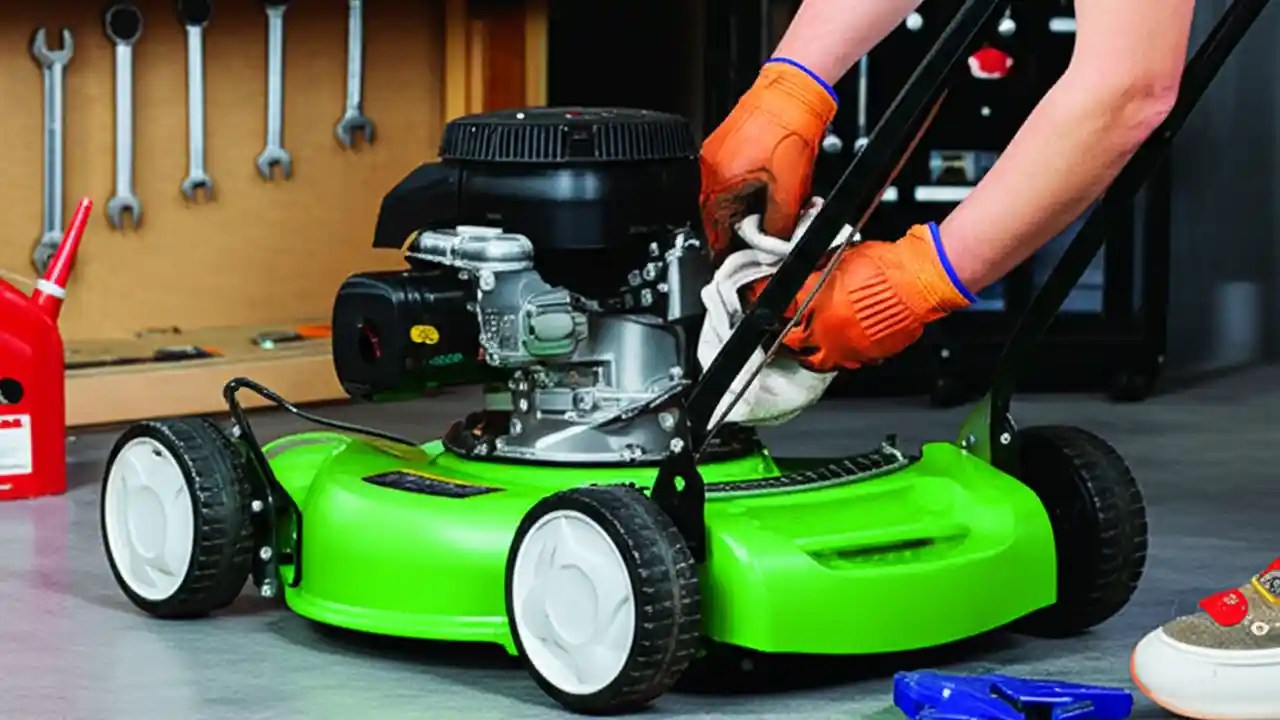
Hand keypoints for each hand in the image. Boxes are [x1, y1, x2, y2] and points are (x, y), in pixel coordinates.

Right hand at [699, 60, 837, 264]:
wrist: (794, 91)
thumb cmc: (787, 127)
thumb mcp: (788, 189)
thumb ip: (778, 224)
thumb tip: (774, 242)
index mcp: (716, 182)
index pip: (713, 231)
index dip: (727, 250)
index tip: (736, 261)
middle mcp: (709, 168)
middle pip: (720, 214)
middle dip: (744, 226)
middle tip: (766, 232)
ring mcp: (717, 154)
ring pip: (729, 195)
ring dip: (750, 205)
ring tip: (775, 203)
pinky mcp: (729, 144)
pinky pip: (734, 176)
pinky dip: (751, 186)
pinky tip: (772, 183)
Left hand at [742, 223, 976, 371]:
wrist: (920, 281)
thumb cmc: (884, 266)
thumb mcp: (838, 259)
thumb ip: (814, 273)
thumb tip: (798, 276)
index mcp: (816, 307)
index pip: (779, 309)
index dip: (766, 304)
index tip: (759, 300)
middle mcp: (828, 333)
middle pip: (793, 344)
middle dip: (783, 337)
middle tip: (781, 329)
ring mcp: (848, 349)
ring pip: (817, 359)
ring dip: (809, 351)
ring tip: (806, 342)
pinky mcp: (868, 356)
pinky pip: (846, 360)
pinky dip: (838, 353)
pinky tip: (839, 341)